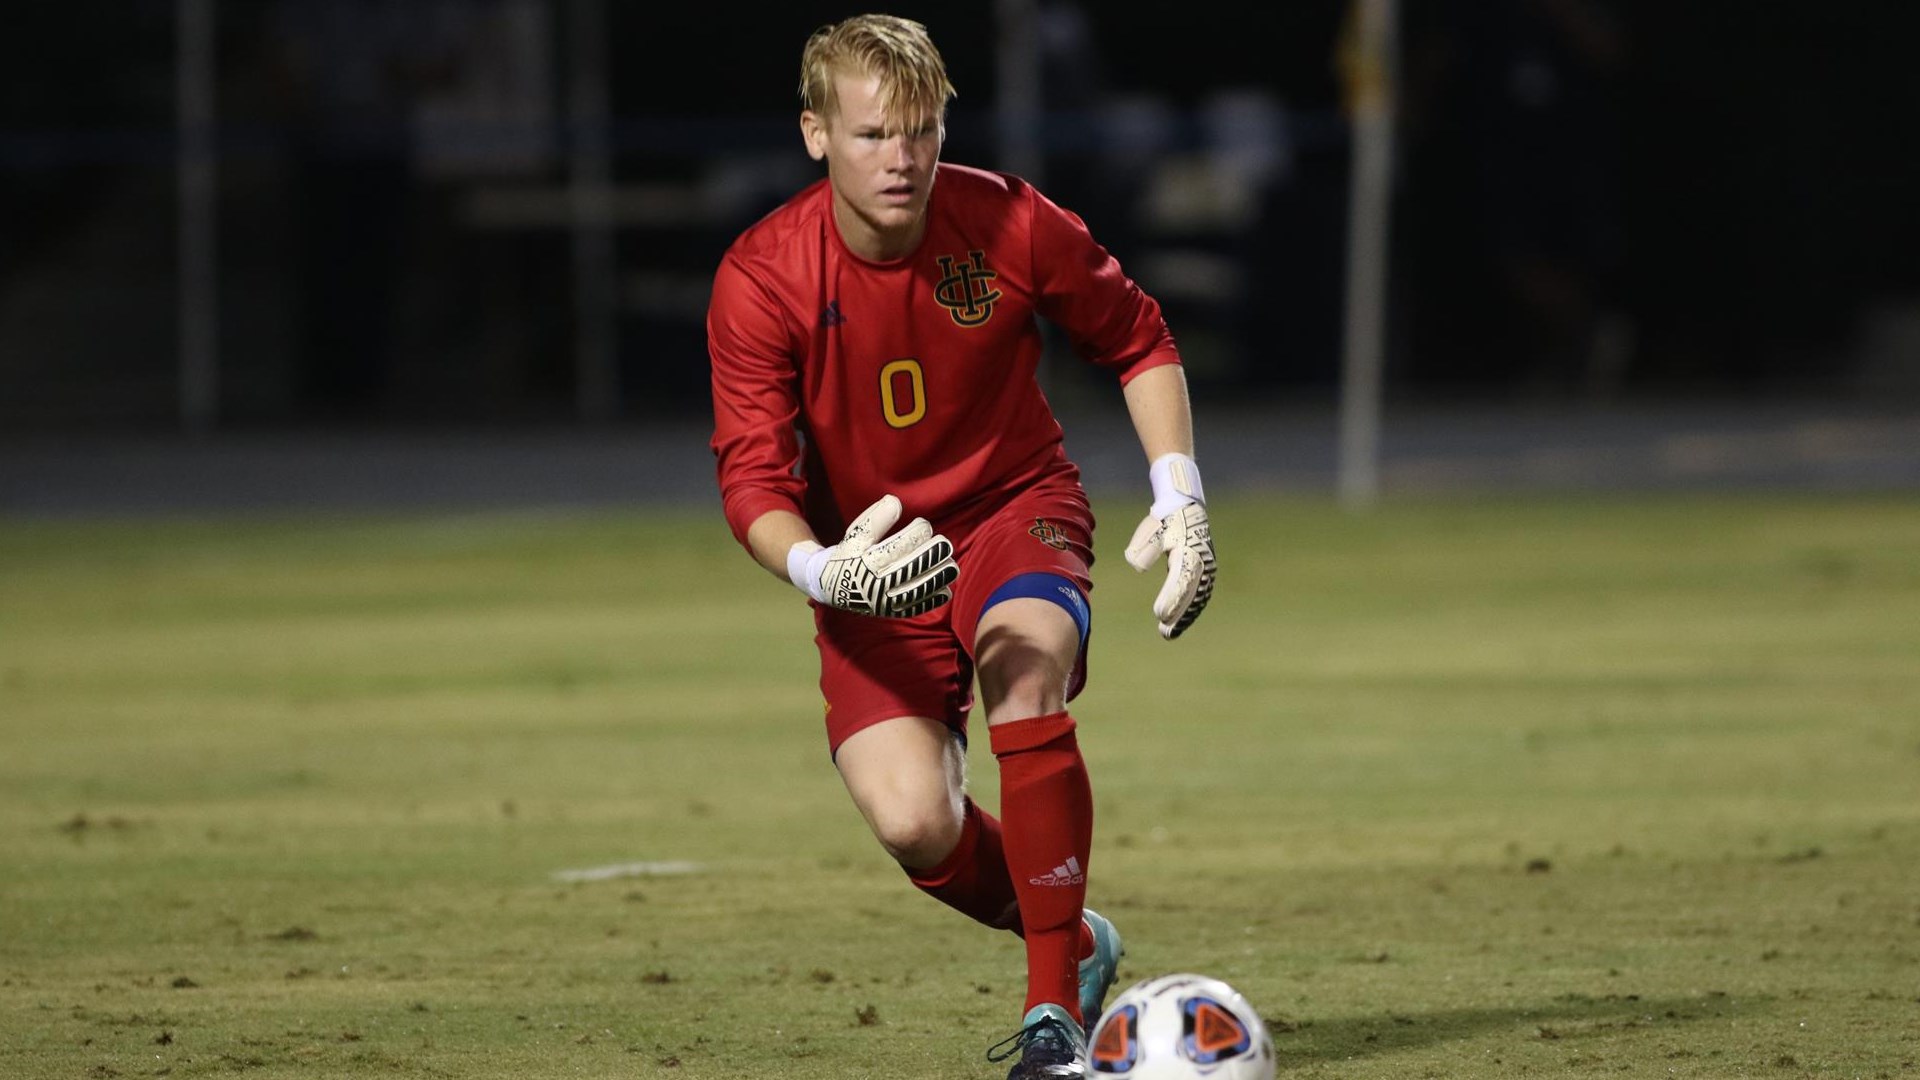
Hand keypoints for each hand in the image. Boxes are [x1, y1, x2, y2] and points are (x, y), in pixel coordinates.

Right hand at [788, 495, 958, 617]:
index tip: (924, 525)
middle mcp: (874, 584)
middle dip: (930, 557)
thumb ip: (876, 518)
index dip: (914, 535)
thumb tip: (896, 502)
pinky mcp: (888, 612)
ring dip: (935, 580)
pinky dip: (929, 602)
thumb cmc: (847, 554)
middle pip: (908, 570)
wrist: (829, 586)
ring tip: (953, 567)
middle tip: (946, 544)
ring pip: (913, 592)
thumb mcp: (855, 534)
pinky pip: (912, 609)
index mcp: (865, 562)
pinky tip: (946, 592)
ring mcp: (882, 601)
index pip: (896, 548)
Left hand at [1124, 454, 1214, 638]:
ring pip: (1198, 598)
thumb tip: (1136, 567)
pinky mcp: (1206, 572)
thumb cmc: (1164, 521)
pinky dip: (1191, 610)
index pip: (1181, 581)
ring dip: (1185, 617)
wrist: (1186, 509)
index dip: (1171, 599)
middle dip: (1179, 615)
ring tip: (1169, 633)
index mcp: (1189, 551)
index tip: (1159, 615)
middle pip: (1192, 594)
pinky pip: (1201, 595)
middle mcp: (1202, 562)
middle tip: (1165, 633)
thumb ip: (1143, 548)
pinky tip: (1180, 623)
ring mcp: (1207, 568)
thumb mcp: (1151, 530)